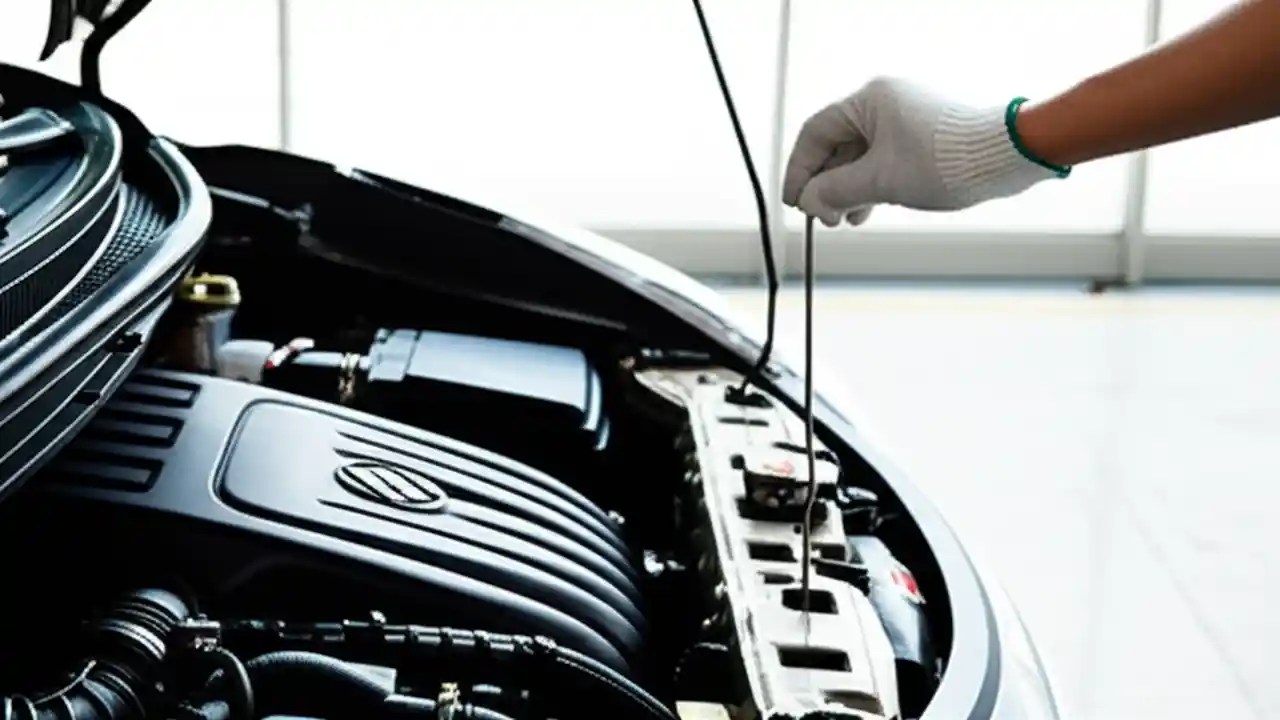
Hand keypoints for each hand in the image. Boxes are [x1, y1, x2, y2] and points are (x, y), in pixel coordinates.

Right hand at [782, 77, 1066, 226]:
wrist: (1007, 157)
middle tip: (821, 217)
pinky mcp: (921, 137)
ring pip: (860, 157)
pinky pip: (882, 160)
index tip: (794, 203)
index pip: (815, 133)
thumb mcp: (881, 182)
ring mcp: (904, 119)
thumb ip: (836, 192)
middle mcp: (884, 104)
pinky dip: (871, 186)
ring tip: (844, 221)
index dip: (799, 170)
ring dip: (848, 190)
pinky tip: (866, 211)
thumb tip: (809, 202)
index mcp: (869, 101)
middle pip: (837, 146)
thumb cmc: (944, 161)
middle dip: (826, 185)